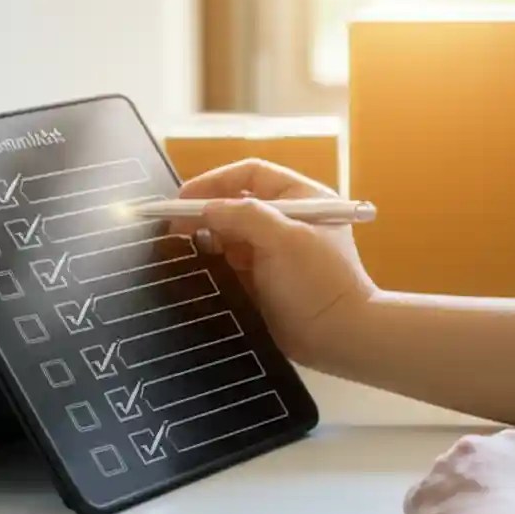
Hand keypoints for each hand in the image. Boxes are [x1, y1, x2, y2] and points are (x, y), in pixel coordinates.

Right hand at [170, 158, 377, 364]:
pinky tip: (196, 269)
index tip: (183, 199)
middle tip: (174, 228)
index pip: (251, 175)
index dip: (215, 181)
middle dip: (207, 213)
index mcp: (301, 199)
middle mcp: (287, 221)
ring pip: (231, 236)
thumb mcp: (283, 239)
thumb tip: (205, 210)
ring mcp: (275, 253)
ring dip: (207, 239)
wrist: (340, 338)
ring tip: (182, 249)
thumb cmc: (317, 282)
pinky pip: (231, 265)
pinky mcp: (264, 282)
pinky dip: (214, 265)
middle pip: (237, 205)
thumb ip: (242, 216)